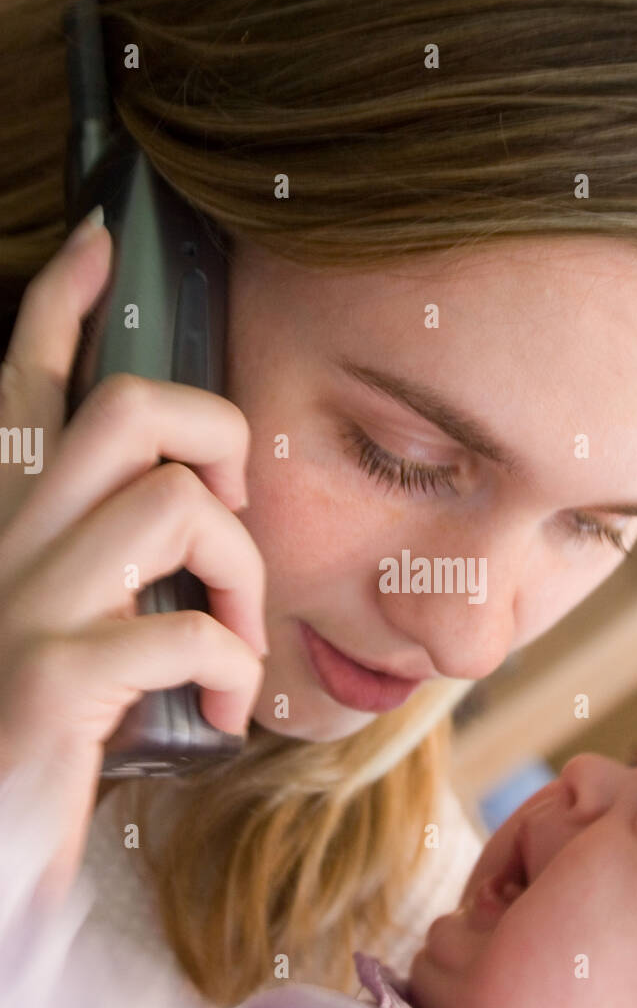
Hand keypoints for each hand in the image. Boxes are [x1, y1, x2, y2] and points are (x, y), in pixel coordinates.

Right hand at [0, 210, 267, 899]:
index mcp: (5, 539)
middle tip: (237, 502)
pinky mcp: (51, 682)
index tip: (98, 243)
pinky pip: (187, 627)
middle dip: (219, 432)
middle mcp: (2, 554)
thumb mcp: (65, 651)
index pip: (22, 392)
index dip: (60, 308)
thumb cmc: (30, 764)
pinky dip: (233, 666)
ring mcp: (21, 612)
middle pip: (127, 413)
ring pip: (175, 505)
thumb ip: (109, 584)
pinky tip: (223, 711)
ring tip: (235, 638)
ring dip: (241, 570)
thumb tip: (195, 536)